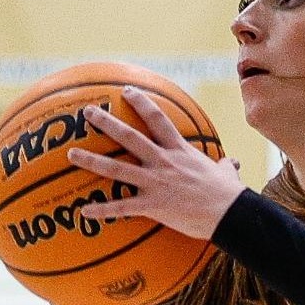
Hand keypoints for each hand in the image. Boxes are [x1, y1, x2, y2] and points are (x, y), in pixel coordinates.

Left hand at [67, 86, 244, 240]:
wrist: (230, 214)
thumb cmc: (230, 194)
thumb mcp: (227, 175)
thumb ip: (225, 166)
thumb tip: (234, 163)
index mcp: (179, 151)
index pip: (157, 119)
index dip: (141, 103)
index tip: (126, 91)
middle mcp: (163, 161)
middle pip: (129, 137)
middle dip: (106, 122)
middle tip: (87, 112)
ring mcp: (156, 183)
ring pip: (116, 168)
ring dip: (91, 160)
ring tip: (71, 154)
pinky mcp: (153, 205)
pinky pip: (121, 207)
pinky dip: (102, 209)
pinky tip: (83, 211)